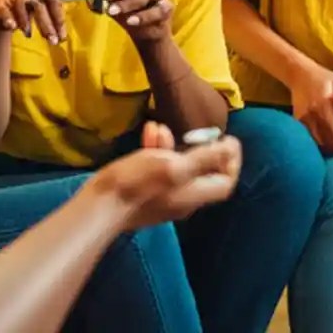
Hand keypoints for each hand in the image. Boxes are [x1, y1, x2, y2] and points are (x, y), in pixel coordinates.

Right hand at [0, 0, 64, 43]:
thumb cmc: (22, 10)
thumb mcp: (36, 12)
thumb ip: (48, 20)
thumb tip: (62, 37)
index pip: (53, 2)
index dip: (59, 19)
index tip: (62, 37)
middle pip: (39, 5)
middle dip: (47, 24)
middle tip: (52, 41)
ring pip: (21, 3)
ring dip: (26, 20)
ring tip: (28, 35)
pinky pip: (3, 9)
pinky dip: (7, 17)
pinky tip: (11, 27)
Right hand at [84, 121, 240, 230]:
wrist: (101, 205)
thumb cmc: (138, 183)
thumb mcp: (174, 166)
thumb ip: (205, 158)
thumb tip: (230, 148)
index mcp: (194, 195)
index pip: (225, 182)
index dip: (231, 161)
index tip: (228, 140)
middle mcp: (183, 199)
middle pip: (203, 174)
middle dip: (201, 149)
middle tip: (196, 131)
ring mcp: (162, 198)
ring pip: (177, 168)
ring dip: (173, 146)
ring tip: (161, 127)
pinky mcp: (143, 193)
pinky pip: (156, 170)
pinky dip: (155, 151)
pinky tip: (147, 133)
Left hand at [95, 0, 172, 42]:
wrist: (147, 36)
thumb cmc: (129, 17)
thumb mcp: (113, 9)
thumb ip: (102, 2)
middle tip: (104, 0)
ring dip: (129, 2)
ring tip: (112, 12)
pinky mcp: (167, 8)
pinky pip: (157, 10)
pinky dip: (144, 16)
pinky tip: (131, 22)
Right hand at [287, 60, 332, 154]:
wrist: (299, 73)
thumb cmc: (323, 78)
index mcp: (324, 106)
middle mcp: (312, 115)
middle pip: (326, 144)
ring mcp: (302, 118)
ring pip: (317, 142)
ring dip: (327, 145)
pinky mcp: (296, 120)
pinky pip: (309, 136)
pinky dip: (318, 140)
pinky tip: (324, 135)